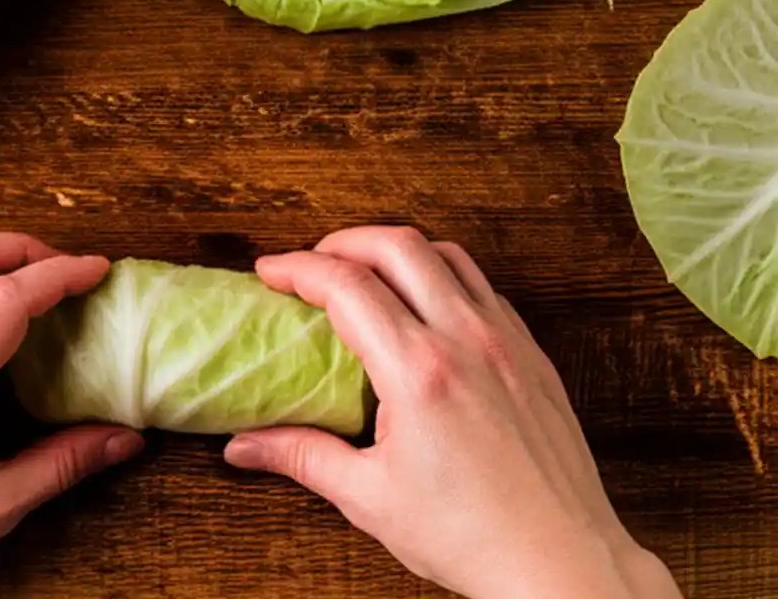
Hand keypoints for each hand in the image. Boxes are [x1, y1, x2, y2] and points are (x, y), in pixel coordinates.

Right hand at [223, 227, 680, 598]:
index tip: (269, 273)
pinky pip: (483, 287)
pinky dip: (443, 276)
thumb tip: (242, 446)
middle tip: (312, 263)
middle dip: (344, 241)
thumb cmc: (468, 536)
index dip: (298, 268)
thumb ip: (302, 456)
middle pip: (398, 246)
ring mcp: (507, 342)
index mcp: (419, 371)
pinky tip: (424, 306)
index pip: (347, 286)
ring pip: (448, 254)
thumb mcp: (369, 497)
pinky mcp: (532, 355)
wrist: (560, 561)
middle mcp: (466, 340)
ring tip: (365, 272)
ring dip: (397, 250)